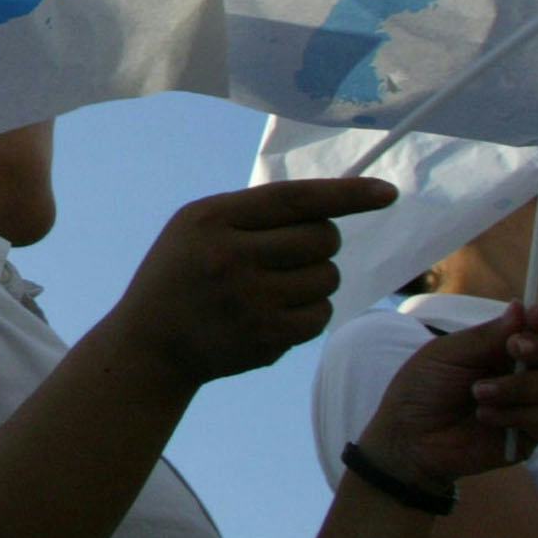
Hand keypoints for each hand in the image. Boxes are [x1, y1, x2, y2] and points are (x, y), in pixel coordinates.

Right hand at [111, 178, 397, 386]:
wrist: (150, 344)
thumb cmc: (181, 273)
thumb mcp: (196, 226)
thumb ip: (252, 212)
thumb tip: (331, 205)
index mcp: (212, 220)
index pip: (293, 199)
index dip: (345, 194)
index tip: (387, 192)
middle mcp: (231, 258)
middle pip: (321, 238)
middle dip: (321, 241)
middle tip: (293, 252)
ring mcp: (250, 302)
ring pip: (328, 277)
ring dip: (316, 277)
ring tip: (278, 284)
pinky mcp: (266, 338)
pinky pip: (321, 314)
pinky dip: (310, 310)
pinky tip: (278, 311)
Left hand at [358, 302, 537, 490]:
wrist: (408, 435)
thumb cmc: (423, 388)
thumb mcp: (449, 353)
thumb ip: (488, 334)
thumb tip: (523, 306)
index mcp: (499, 348)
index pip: (534, 330)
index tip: (536, 317)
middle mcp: (518, 373)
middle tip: (516, 348)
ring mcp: (525, 405)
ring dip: (515, 387)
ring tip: (477, 393)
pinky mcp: (528, 436)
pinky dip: (514, 415)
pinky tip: (485, 416)